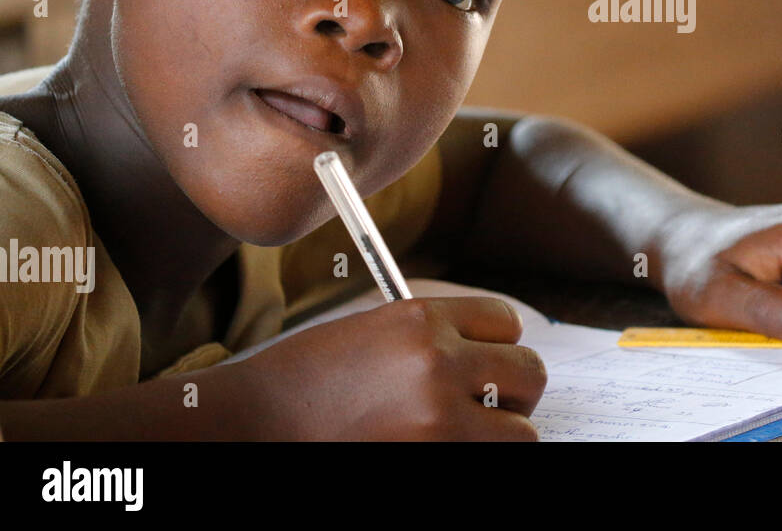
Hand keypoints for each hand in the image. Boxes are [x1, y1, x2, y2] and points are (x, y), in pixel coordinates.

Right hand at [239, 295, 547, 439]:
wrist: (252, 422)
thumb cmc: (308, 378)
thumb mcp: (375, 331)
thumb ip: (434, 336)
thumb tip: (490, 357)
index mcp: (423, 318)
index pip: (507, 321)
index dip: (500, 344)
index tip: (487, 362)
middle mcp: (437, 361)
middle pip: (529, 372)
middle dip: (514, 391)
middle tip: (488, 405)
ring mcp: (436, 417)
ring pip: (521, 431)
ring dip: (500, 435)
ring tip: (463, 434)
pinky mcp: (431, 458)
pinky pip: (487, 462)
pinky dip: (473, 458)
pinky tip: (439, 450)